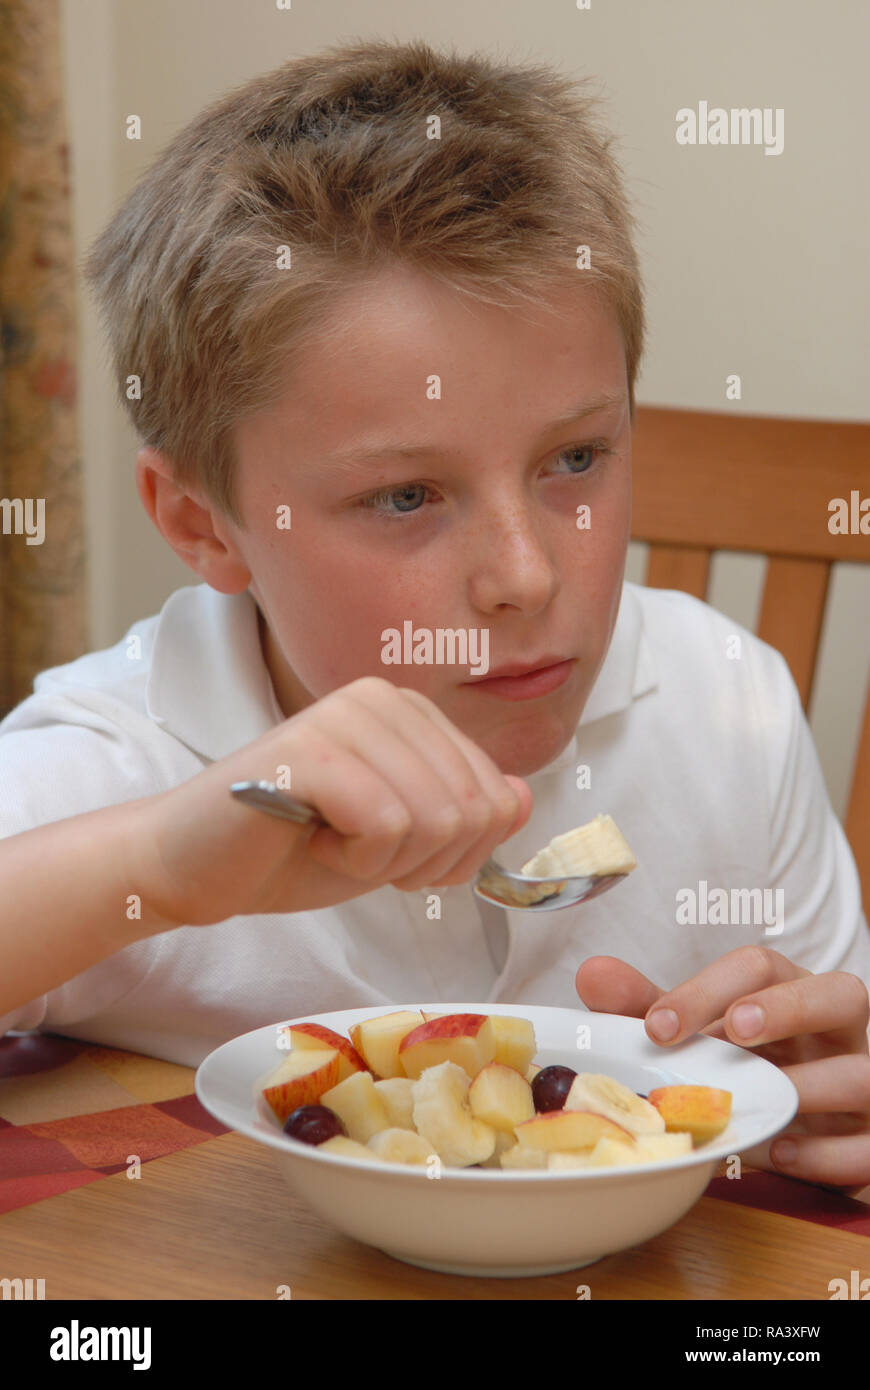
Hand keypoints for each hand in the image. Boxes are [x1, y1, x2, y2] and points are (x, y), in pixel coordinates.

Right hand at [139, 676, 532, 924]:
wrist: (196, 865)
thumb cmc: (296, 850)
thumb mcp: (402, 842)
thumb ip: (463, 817)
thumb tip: (520, 798)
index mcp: (412, 712)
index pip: (498, 799)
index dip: (455, 857)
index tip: (391, 853)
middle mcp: (384, 698)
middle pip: (473, 811)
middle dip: (424, 864)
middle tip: (358, 854)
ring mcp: (347, 715)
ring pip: (437, 819)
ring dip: (387, 864)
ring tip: (332, 843)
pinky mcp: (313, 746)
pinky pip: (388, 825)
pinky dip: (356, 861)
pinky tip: (312, 841)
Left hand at [575, 946, 869, 1197]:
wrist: (813, 1137)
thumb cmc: (753, 1071)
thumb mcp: (700, 1039)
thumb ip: (650, 1008)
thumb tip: (592, 975)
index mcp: (791, 992)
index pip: (763, 966)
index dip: (711, 988)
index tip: (659, 1025)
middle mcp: (837, 1031)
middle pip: (840, 993)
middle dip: (786, 1008)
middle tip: (732, 1031)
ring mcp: (865, 1080)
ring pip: (861, 1073)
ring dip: (805, 1089)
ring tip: (751, 1106)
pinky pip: (869, 1145)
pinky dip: (825, 1153)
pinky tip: (779, 1153)